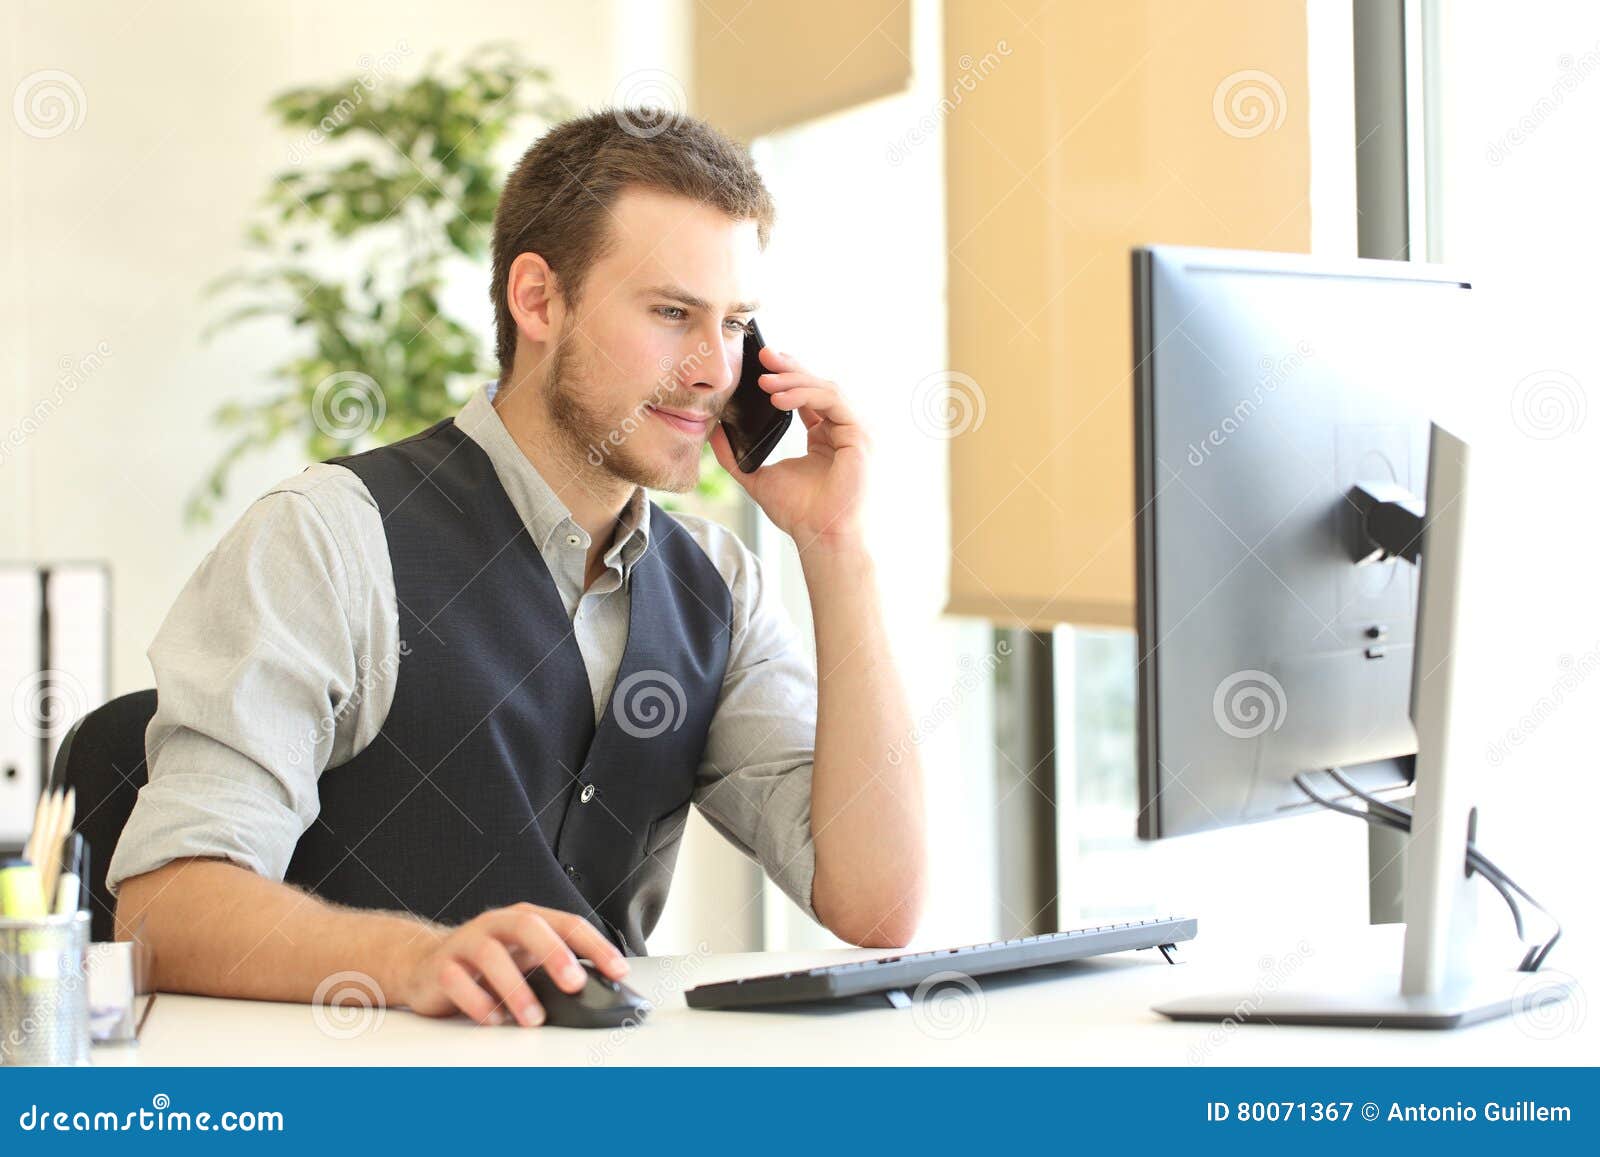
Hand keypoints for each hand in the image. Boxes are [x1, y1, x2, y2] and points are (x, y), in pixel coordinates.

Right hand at [394, 902, 628, 1025]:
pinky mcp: (441, 968)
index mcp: (526, 919)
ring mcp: (466, 943)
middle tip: (574, 984)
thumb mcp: (525, 958)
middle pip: (527, 926)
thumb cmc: (486, 963)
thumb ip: (557, 968)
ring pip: (490, 954)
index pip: (567, 924)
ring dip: (516, 988)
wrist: (424, 964)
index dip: (595, 946)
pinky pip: (457, 981)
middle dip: (554, 954)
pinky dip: (478, 1002)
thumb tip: (602, 991)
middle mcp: (496, 924)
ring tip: (533, 1018)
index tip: (618, 970)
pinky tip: (494, 1019)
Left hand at [710, 345, 869, 551]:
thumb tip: (713, 432)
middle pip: (817, 385)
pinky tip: (779, 400)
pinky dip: (806, 395)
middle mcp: (842, 430)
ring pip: (825, 388)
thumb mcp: (757, 477)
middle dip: (789, 368)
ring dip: (793, 380)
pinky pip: (832, 401)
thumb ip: (736, 455)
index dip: (786, 377)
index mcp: (823, 436)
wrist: (820, 537)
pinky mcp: (860, 435)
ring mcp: (854, 431)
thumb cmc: (799, 514)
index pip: (807, 395)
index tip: (760, 365)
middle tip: (763, 356)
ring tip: (765, 382)